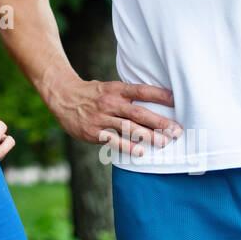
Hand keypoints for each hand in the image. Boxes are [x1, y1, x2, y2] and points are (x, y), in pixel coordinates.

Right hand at [49, 78, 180, 155]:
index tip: (177, 100)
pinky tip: (140, 152)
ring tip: (164, 142)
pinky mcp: (94, 131)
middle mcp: (111, 103)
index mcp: (117, 89)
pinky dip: (127, 146)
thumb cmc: (92, 94)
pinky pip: (113, 140)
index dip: (160, 95)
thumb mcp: (109, 88)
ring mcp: (102, 118)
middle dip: (160, 122)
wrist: (63, 97)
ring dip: (148, 136)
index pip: (142, 91)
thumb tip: (154, 104)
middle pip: (139, 112)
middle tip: (177, 130)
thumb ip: (128, 96)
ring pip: (128, 127)